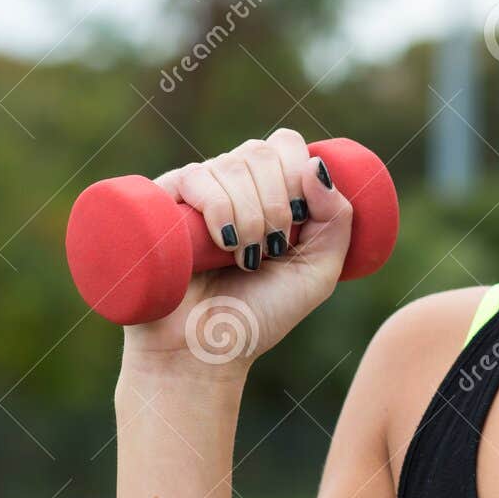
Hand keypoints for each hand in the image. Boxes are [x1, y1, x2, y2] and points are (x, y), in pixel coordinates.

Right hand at [120, 128, 353, 372]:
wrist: (204, 352)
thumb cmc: (258, 316)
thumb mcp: (318, 273)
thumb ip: (337, 221)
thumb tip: (318, 166)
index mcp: (266, 191)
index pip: (285, 145)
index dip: (298, 174)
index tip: (298, 224)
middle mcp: (229, 183)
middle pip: (261, 152)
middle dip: (277, 204)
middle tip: (271, 250)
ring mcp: (194, 192)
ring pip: (231, 164)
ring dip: (251, 215)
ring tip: (243, 260)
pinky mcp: (162, 203)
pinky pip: (196, 176)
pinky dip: (219, 206)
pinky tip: (223, 242)